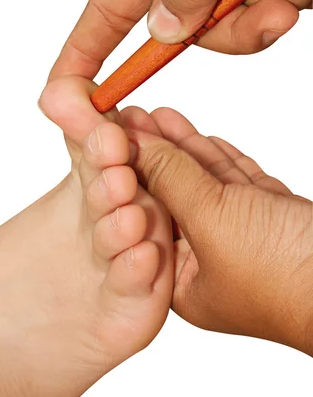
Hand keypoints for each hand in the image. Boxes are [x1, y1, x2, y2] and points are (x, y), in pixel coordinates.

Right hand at [49, 0, 312, 81]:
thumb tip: (161, 28)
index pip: (109, 0)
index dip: (82, 52)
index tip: (63, 94)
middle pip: (169, 27)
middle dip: (207, 33)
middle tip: (260, 2)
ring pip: (217, 33)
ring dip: (254, 19)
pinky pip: (255, 23)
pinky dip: (278, 12)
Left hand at [123, 106, 312, 355]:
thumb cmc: (285, 275)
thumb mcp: (213, 221)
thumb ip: (173, 178)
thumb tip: (135, 142)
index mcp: (183, 281)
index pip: (146, 217)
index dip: (128, 174)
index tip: (112, 138)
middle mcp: (209, 264)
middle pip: (174, 199)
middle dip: (155, 156)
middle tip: (130, 116)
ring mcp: (244, 241)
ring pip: (207, 188)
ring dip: (185, 151)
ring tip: (158, 114)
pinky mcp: (273, 221)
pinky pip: (239, 186)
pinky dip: (221, 161)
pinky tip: (199, 138)